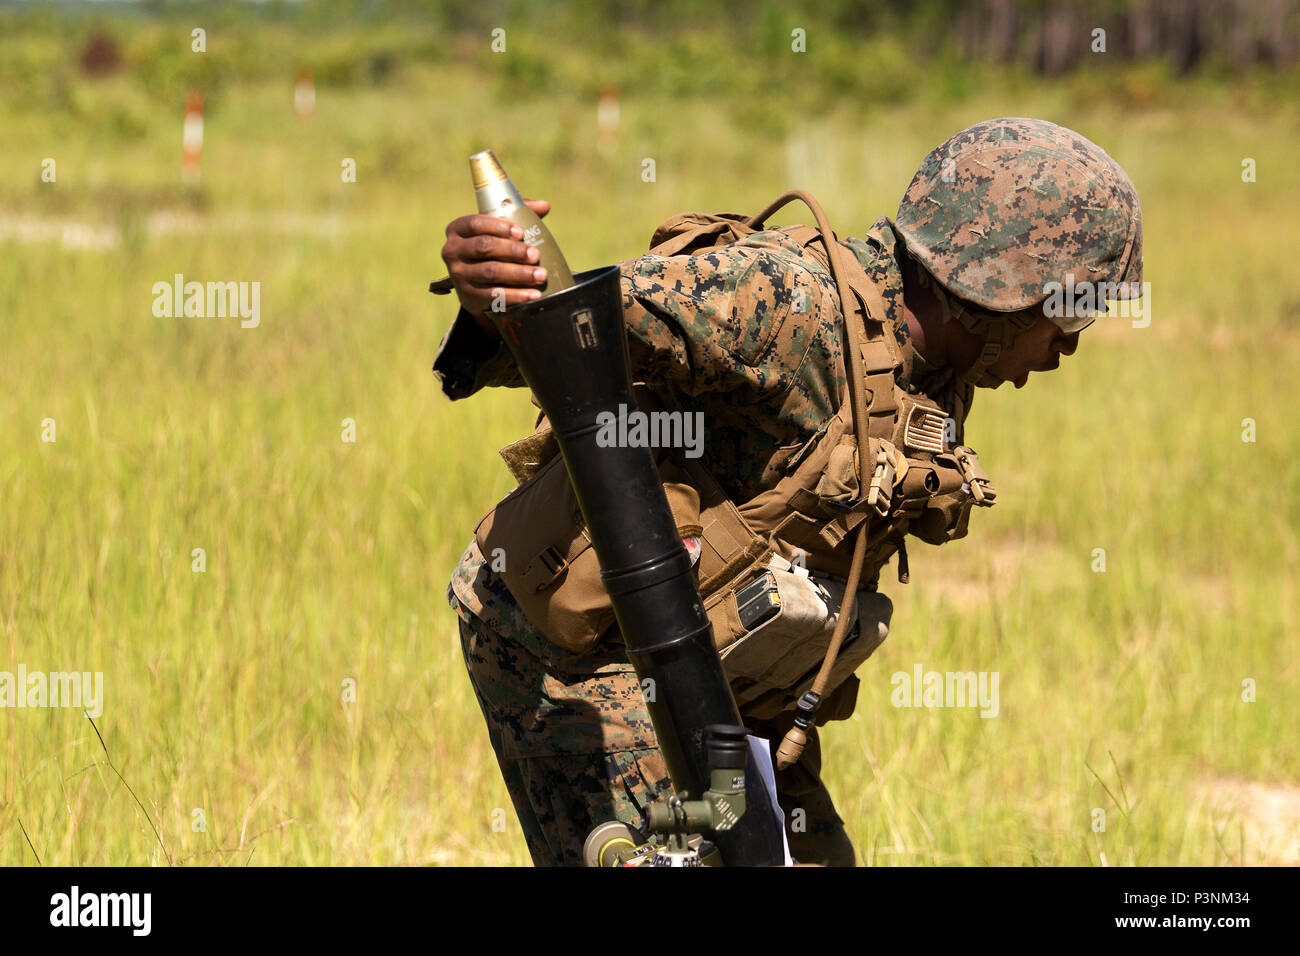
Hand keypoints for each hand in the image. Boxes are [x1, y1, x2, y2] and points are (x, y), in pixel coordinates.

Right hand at [441, 199, 550, 337]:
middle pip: (484, 246)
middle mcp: (452, 250)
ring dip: (519, 273)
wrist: (475, 288)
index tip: (520, 232)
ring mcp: (458, 274)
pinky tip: (533, 294)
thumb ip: (518, 214)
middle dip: (513, 250)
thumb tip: (544, 205)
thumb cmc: (491, 249)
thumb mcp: (498, 231)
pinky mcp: (468, 295)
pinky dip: (516, 295)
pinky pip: (494, 294)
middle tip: (535, 255)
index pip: (475, 223)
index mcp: (457, 229)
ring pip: (491, 271)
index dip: (498, 226)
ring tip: (541, 274)